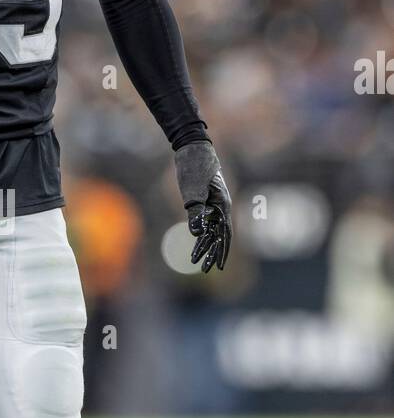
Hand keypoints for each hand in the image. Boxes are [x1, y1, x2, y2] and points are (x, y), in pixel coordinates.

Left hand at [174, 141, 231, 273]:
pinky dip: (200, 233)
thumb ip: (195, 213)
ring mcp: (214, 204)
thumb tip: (197, 235)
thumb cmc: (194, 167)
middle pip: (220, 236)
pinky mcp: (205, 201)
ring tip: (195, 261)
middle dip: (213, 253)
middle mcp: (221, 207)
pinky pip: (205, 222)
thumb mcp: (193, 191)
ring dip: (205, 246)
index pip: (225, 234)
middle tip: (205, 269)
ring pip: (211, 230)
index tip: (218, 267)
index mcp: (223, 205)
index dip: (222, 251)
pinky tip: (196, 243)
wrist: (192, 148)